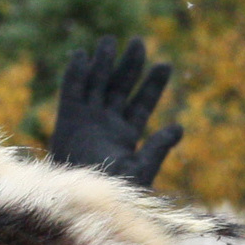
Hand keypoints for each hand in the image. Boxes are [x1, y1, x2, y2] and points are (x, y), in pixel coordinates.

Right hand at [47, 36, 181, 187]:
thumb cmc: (115, 193)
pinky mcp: (66, 119)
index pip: (142, 104)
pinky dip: (75, 73)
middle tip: (139, 42)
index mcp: (126, 135)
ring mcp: (86, 119)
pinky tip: (83, 55)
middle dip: (130, 66)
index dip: (153, 85)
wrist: (84, 203)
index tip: (165, 65)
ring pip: (96, 84)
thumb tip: (179, 127)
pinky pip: (71, 91)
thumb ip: (158, 147)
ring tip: (110, 40)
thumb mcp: (141, 169)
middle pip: (120, 87)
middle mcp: (106, 123)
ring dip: (103, 62)